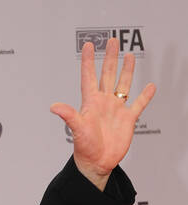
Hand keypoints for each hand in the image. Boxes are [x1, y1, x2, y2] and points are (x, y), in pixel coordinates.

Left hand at [50, 37, 155, 188]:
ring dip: (126, 70)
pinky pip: (138, 104)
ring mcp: (116, 109)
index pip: (89, 76)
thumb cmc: (84, 148)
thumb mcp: (77, 129)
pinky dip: (145, 96)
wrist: (97, 163)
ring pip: (123, 84)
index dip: (88, 61)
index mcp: (90, 102)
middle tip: (112, 41)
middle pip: (107, 74)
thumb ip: (68, 116)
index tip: (88, 45)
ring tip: (129, 55)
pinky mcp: (128, 119)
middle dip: (110, 58)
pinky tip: (150, 86)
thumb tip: (54, 106)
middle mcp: (104, 102)